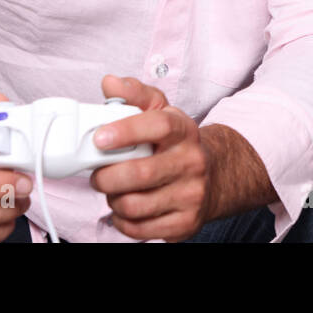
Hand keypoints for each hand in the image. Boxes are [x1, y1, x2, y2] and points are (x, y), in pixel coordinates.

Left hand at [88, 75, 216, 241]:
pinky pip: (138, 229)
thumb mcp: (161, 113)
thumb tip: (110, 83)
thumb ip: (135, 95)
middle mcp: (191, 161)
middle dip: (106, 177)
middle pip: (140, 173)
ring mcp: (191, 194)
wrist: (213, 177)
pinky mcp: (185, 223)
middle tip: (98, 174)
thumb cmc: (175, 145)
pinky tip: (127, 208)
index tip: (100, 138)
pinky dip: (122, 221)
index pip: (157, 126)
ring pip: (134, 205)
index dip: (126, 131)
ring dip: (113, 200)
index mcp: (183, 130)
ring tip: (116, 191)